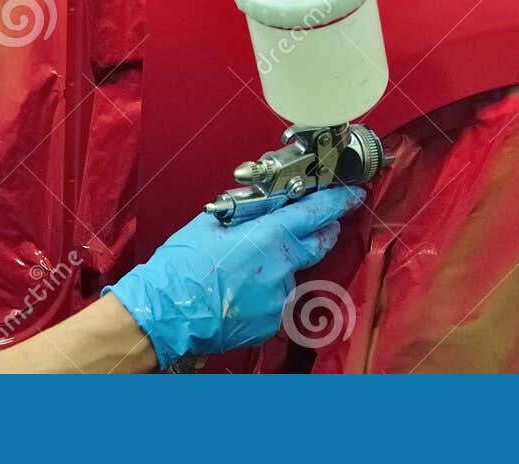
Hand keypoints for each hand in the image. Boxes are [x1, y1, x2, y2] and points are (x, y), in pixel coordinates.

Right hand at [103, 186, 365, 367]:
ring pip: (291, 274)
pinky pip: (276, 299)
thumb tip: (265, 200)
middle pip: (317, 245)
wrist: (166, 313)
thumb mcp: (212, 222)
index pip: (315, 213)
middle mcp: (282, 269)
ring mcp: (279, 299)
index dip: (338, 201)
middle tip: (313, 223)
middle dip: (321, 231)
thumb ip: (245, 210)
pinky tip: (239, 290)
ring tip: (243, 268)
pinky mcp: (271, 323)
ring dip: (279, 266)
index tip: (353, 193)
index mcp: (268, 238)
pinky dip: (264, 291)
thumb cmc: (182, 266)